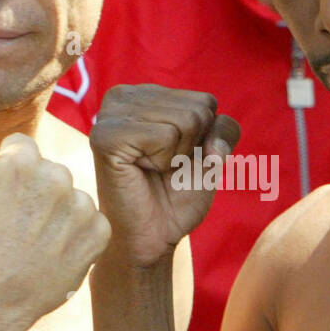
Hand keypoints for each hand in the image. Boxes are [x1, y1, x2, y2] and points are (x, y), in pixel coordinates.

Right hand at [0, 134, 110, 319]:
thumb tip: (8, 152)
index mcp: (22, 159)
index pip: (23, 147)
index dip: (12, 170)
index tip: (6, 194)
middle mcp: (57, 175)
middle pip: (51, 172)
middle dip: (39, 191)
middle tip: (21, 224)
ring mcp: (81, 204)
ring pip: (72, 198)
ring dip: (60, 213)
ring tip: (36, 243)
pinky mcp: (99, 231)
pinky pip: (90, 223)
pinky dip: (77, 236)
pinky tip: (54, 253)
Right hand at [89, 85, 240, 267]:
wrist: (154, 236)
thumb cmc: (176, 194)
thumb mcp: (211, 154)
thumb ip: (224, 130)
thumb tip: (212, 144)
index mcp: (143, 94)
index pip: (206, 101)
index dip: (204, 139)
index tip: (176, 158)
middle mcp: (122, 96)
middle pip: (198, 108)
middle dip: (192, 147)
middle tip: (163, 168)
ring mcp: (110, 114)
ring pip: (185, 119)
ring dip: (178, 155)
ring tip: (152, 170)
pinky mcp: (105, 136)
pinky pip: (164, 135)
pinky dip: (164, 160)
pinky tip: (142, 171)